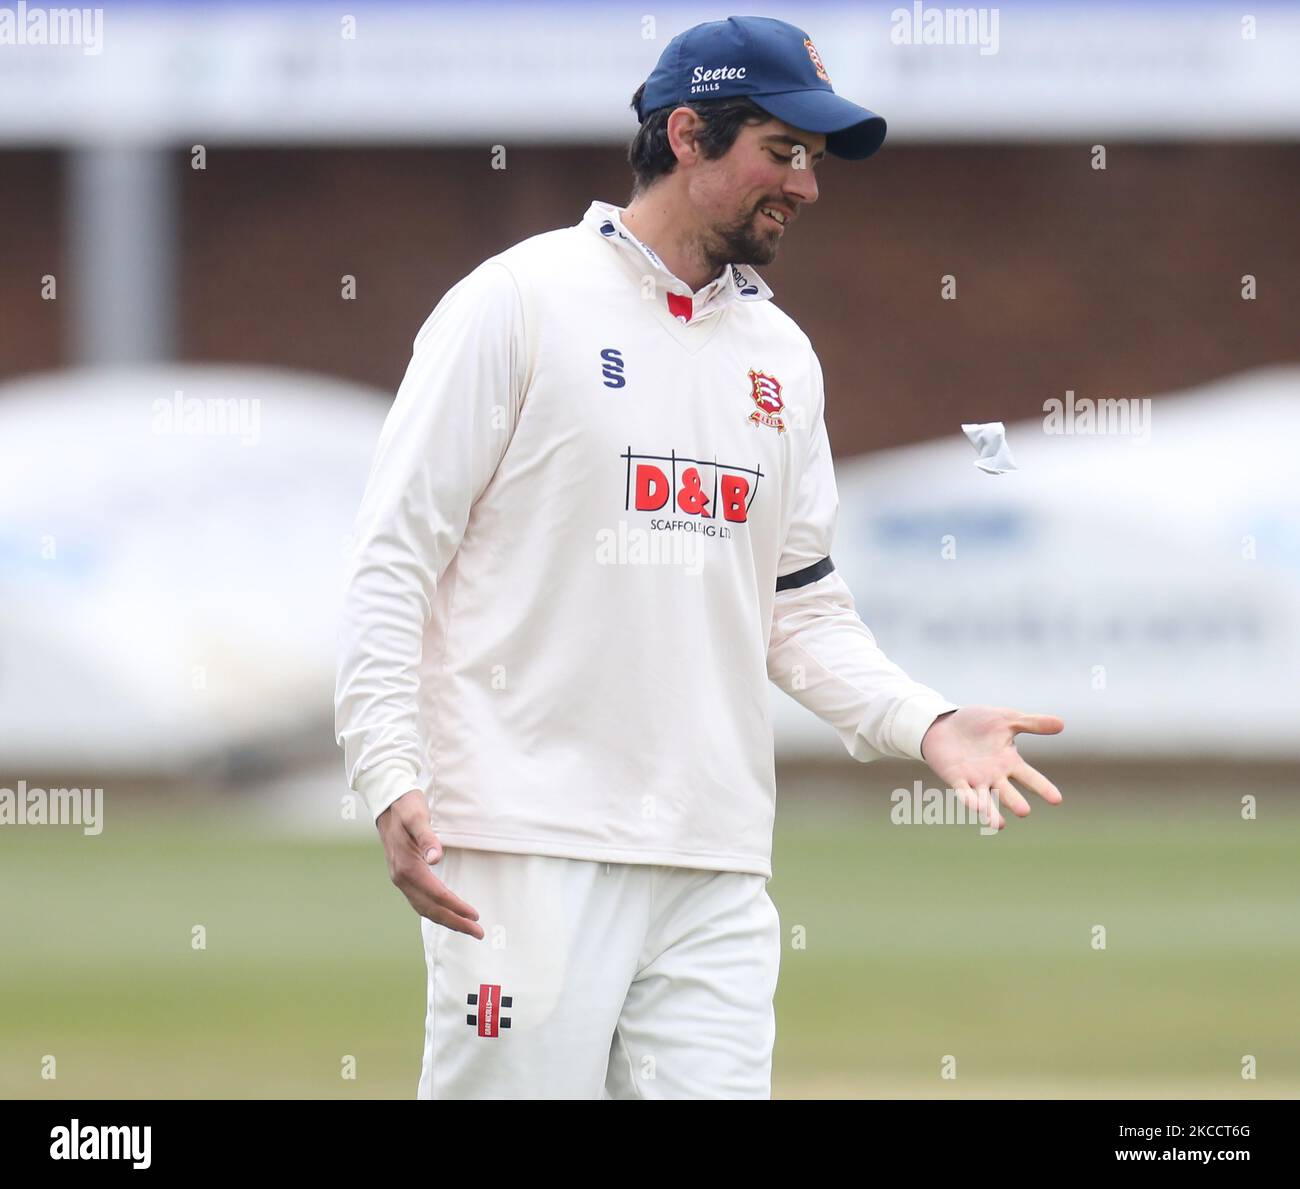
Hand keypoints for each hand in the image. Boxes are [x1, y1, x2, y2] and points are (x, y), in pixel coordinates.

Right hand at [376, 790, 483, 938]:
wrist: (387, 802)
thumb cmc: (406, 807)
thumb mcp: (418, 817)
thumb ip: (428, 838)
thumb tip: (436, 859)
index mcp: (407, 866)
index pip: (436, 894)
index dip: (456, 906)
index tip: (474, 916)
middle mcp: (401, 877)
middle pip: (430, 908)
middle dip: (455, 922)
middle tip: (478, 932)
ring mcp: (400, 878)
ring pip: (424, 908)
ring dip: (446, 920)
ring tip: (468, 928)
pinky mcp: (403, 875)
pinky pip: (420, 901)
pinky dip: (435, 911)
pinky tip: (447, 914)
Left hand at [920, 706, 1063, 830]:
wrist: (945, 723)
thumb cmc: (979, 724)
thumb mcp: (1007, 719)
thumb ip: (1032, 723)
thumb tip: (1062, 724)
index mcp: (1010, 762)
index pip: (1030, 778)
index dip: (1043, 788)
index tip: (1056, 800)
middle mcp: (994, 776)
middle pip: (1007, 793)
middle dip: (1015, 802)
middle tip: (1024, 812)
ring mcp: (975, 779)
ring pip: (985, 800)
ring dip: (991, 812)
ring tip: (1000, 825)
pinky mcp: (955, 779)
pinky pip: (963, 792)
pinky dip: (969, 799)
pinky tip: (975, 806)